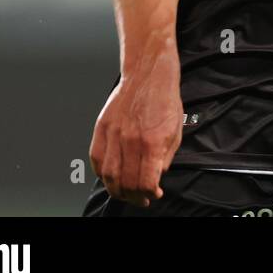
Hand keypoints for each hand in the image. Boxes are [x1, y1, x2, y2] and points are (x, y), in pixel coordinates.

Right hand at [88, 52, 182, 207]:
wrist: (148, 73)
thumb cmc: (164, 100)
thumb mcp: (176, 130)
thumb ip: (166, 157)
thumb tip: (156, 177)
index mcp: (152, 142)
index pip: (146, 182)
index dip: (150, 194)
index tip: (154, 195)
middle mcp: (130, 140)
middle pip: (126, 183)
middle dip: (134, 197)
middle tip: (141, 199)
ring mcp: (113, 134)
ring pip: (108, 175)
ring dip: (117, 190)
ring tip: (125, 193)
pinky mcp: (101, 128)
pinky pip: (96, 159)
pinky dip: (101, 174)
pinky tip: (111, 178)